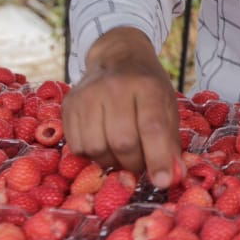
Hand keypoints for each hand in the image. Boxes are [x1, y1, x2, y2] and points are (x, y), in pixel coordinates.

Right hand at [63, 26, 183, 187]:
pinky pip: (77, 146)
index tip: (163, 182)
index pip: (152, 127)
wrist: (118, 57)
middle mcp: (115, 87)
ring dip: (112, 162)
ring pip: (97, 148)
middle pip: (122, 142)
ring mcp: (87, 95)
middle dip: (134, 164)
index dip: (158, 158)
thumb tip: (170, 178)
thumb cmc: (148, 88)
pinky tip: (104, 142)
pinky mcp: (68, 105)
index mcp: (147, 86)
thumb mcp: (168, 107)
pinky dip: (93, 154)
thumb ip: (170, 143)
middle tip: (141, 165)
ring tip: (122, 154)